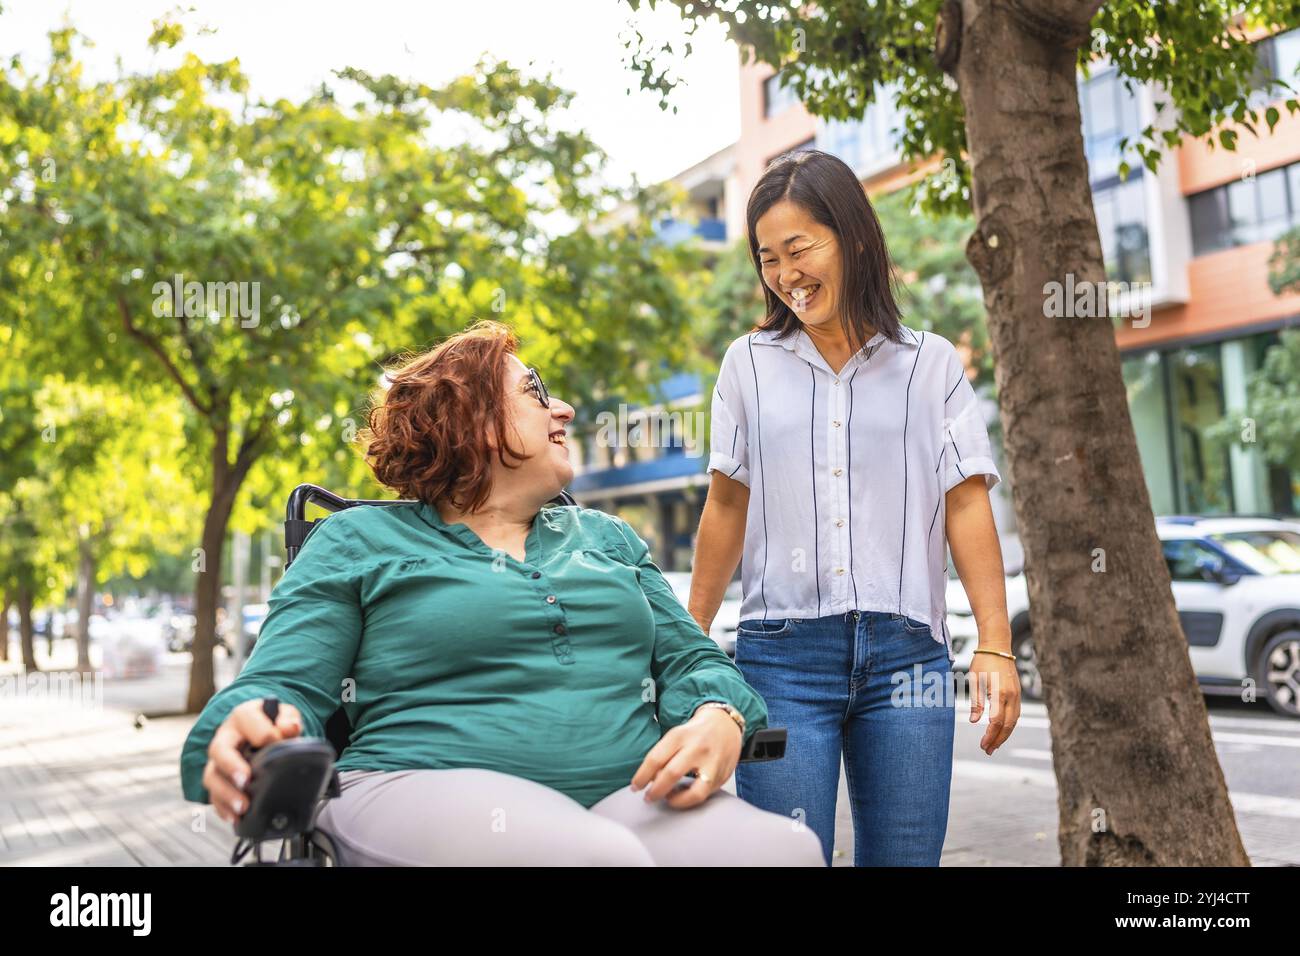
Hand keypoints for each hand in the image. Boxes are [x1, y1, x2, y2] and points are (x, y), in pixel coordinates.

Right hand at [202, 698, 302, 823]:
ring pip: (212, 776)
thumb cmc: (272, 722)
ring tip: (242, 806)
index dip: (266, 734)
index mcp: (242, 716)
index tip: (280, 742)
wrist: (262, 730)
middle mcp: (225, 737)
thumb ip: (288, 719)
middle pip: (219, 750)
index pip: (248, 722)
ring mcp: (218, 760)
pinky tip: (234, 817)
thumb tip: (290, 729)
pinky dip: (223, 808)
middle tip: (245, 780)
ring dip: (226, 793)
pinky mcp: (218, 778)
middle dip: (231, 766)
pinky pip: (213, 795)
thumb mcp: (285, 714)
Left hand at [629, 706, 742, 808]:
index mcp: (680, 736)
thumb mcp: (676, 736)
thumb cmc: (695, 733)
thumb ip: (663, 756)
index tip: (635, 787)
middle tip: (648, 798)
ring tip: (669, 799)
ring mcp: (712, 763)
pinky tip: (684, 796)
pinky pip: (705, 795)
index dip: (642, 777)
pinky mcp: (722, 776)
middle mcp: (697, 748)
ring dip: (677, 801)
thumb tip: (649, 780)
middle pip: (671, 774)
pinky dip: (691, 799)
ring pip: (694, 792)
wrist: (725, 725)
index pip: (655, 758)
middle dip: (656, 791)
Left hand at [968, 653, 1020, 754]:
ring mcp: (1017, 695)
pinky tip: (1001, 730)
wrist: (997, 647)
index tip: (983, 745)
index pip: (996, 721)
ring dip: (1005, 734)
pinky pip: (1016, 714)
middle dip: (998, 739)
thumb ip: (976, 703)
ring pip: (1014, 721)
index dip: (990, 735)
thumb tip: (973, 721)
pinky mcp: (1018, 693)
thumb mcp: (974, 681)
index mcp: (1000, 693)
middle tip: (987, 750)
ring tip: (994, 745)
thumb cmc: (983, 662)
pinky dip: (1009, 725)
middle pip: (1008, 725)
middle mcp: (1012, 696)